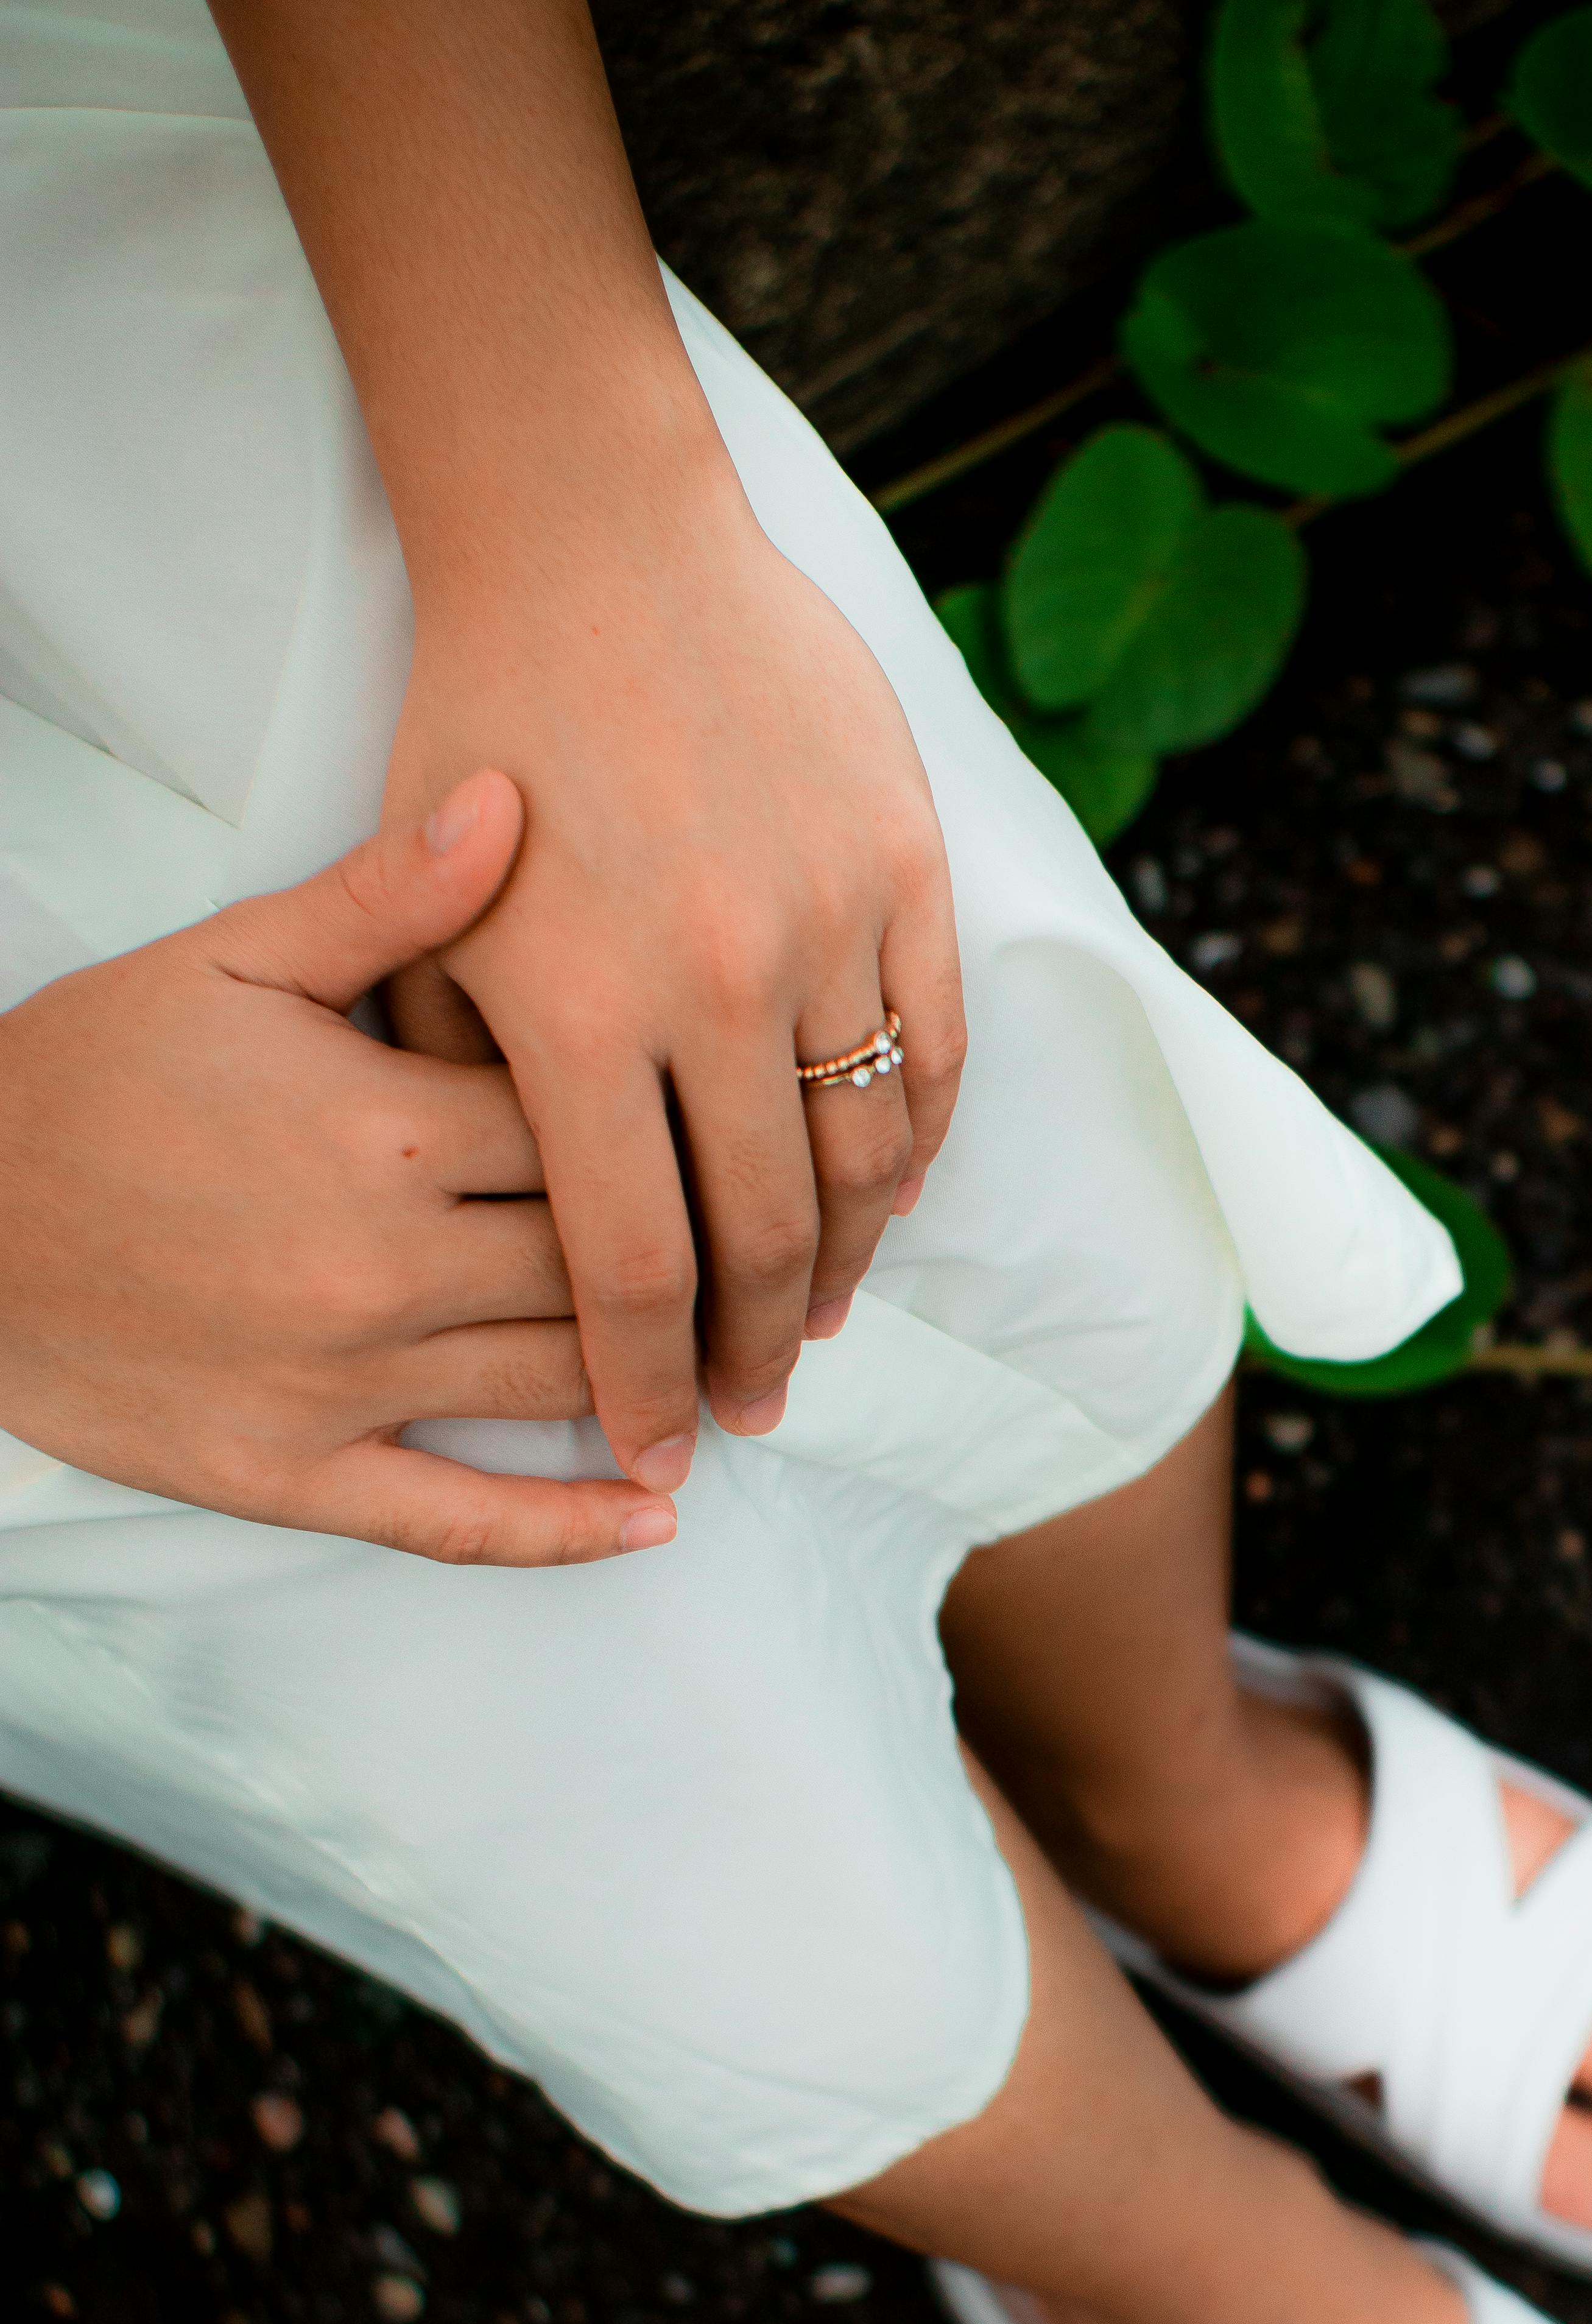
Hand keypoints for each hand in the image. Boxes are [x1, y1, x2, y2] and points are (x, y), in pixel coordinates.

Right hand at [0, 771, 672, 1565]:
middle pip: (599, 1260)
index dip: (674, 1122)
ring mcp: (343, 1382)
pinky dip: (569, 1528)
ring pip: (557, 1379)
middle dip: (693, 1252)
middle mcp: (382, 1266)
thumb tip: (513, 795)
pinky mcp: (295, 1472)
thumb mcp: (230, 963)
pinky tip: (655, 1509)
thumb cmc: (86, 1079)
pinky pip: (460, 1521)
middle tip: (772, 1243)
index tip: (734, 1114)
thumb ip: (388, 898)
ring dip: (658, 1372)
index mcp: (384, 1128)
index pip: (593, 1127)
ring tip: (736, 1353)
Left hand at [382, 460, 967, 1494]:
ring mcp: (825, 925)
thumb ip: (465, 1076)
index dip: (646, 1381)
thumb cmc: (482, 718)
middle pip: (758, 1238)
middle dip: (750, 1354)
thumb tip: (504, 1239)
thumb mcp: (429, 913)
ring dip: (840, 1264)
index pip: (631, 1262)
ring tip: (810, 1318)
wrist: (591, 535)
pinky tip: (883, 1200)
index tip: (657, 1452)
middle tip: (745, 1413)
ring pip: (863, 1161)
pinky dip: (917, 1149)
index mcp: (579, 1013)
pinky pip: (935, 1056)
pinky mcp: (905, 868)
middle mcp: (712, 987)